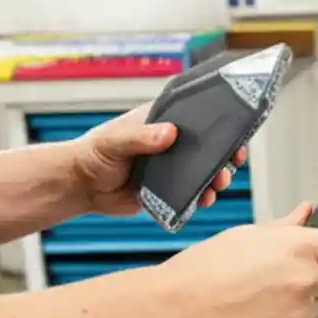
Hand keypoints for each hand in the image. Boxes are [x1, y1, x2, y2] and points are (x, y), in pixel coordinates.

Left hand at [70, 104, 247, 215]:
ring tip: (218, 184)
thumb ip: (140, 137)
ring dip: (216, 178)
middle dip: (224, 155)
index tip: (234, 132)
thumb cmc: (94, 154)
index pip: (195, 117)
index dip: (217, 123)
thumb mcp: (115, 141)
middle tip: (232, 163)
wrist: (82, 187)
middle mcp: (170, 144)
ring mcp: (171, 167)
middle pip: (206, 146)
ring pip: (203, 171)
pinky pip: (190, 193)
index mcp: (160, 122)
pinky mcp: (168, 190)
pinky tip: (204, 200)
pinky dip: (201, 197)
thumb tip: (169, 132)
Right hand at [153, 203, 317, 317]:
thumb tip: (306, 214)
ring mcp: (299, 316)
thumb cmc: (200, 275)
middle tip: (298, 279)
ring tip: (269, 301)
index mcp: (298, 247)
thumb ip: (286, 228)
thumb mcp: (245, 237)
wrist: (171, 315)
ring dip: (309, 306)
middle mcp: (305, 281)